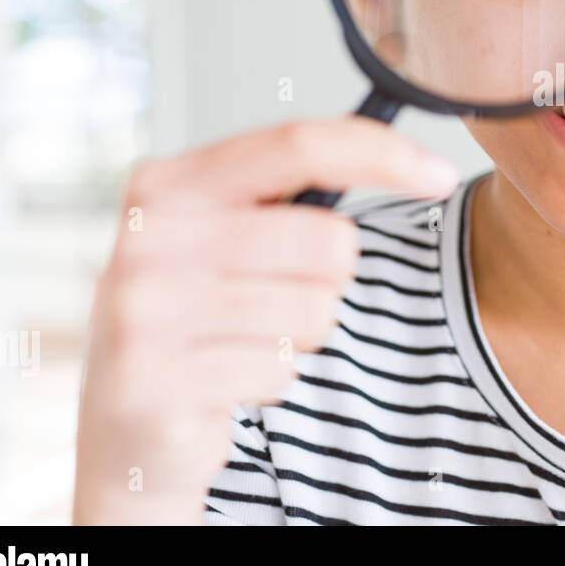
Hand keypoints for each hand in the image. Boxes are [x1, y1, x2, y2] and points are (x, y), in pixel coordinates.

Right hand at [73, 118, 458, 523]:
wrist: (124, 421)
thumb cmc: (197, 313)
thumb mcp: (226, 236)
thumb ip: (291, 192)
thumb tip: (406, 159)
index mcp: (169, 183)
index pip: (299, 145)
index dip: (383, 155)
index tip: (439, 176)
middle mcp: (149, 236)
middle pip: (327, 240)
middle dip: (329, 280)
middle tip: (275, 299)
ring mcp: (144, 309)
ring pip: (314, 312)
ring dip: (299, 335)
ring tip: (244, 339)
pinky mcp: (152, 378)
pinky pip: (280, 369)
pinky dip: (272, 379)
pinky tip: (226, 378)